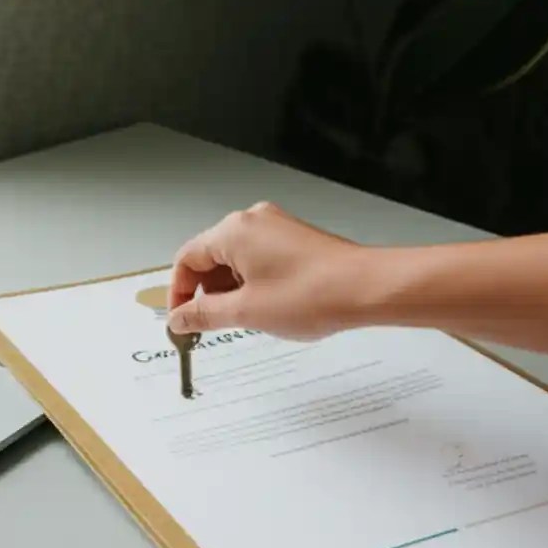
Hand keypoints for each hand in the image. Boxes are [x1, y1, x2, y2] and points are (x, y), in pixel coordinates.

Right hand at [168, 202, 369, 340]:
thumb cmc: (313, 294)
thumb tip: (180, 318)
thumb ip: (204, 314)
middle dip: (204, 293)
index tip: (182, 319)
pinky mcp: (294, 239)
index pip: (187, 259)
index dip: (178, 292)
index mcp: (233, 232)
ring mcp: (276, 228)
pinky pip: (258, 259)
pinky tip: (265, 306)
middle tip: (208, 325)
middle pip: (209, 257)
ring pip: (234, 260)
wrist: (368, 288)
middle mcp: (252, 221)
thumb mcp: (246, 312)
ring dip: (229, 290)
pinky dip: (251, 283)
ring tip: (244, 318)